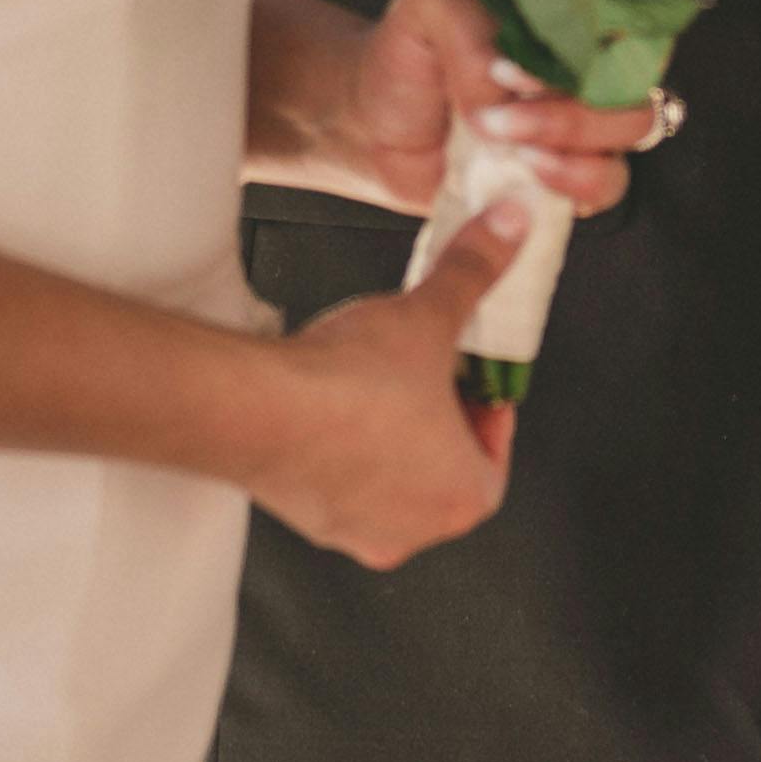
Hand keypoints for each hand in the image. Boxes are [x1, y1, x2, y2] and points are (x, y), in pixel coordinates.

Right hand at [242, 201, 530, 567]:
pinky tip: (334, 401)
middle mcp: (412, 527)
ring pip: (392, 478)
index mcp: (462, 496)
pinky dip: (345, 445)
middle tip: (431, 370)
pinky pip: (341, 481)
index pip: (495, 456)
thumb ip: (474, 271)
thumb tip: (505, 231)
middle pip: (445, 470)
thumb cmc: (344, 389)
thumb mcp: (428, 314)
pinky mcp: (308, 517)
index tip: (476, 377)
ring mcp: (355, 529)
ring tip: (382, 379)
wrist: (255, 409)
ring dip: (393, 432)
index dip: (488, 406)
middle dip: (440, 416)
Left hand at [248, 0, 656, 217]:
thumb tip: (509, 83)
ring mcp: (589, 118)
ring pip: (636, 122)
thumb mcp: (430, 4)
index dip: (639, 3)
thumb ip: (475, 23)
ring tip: (501, 132)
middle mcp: (593, 56)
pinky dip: (574, 178)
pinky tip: (524, 168)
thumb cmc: (407, 54)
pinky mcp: (572, 176)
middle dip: (580, 79)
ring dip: (572, 129)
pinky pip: (611, 182)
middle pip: (645, 62)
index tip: (575, 22)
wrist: (371, 128)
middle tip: (504, 84)